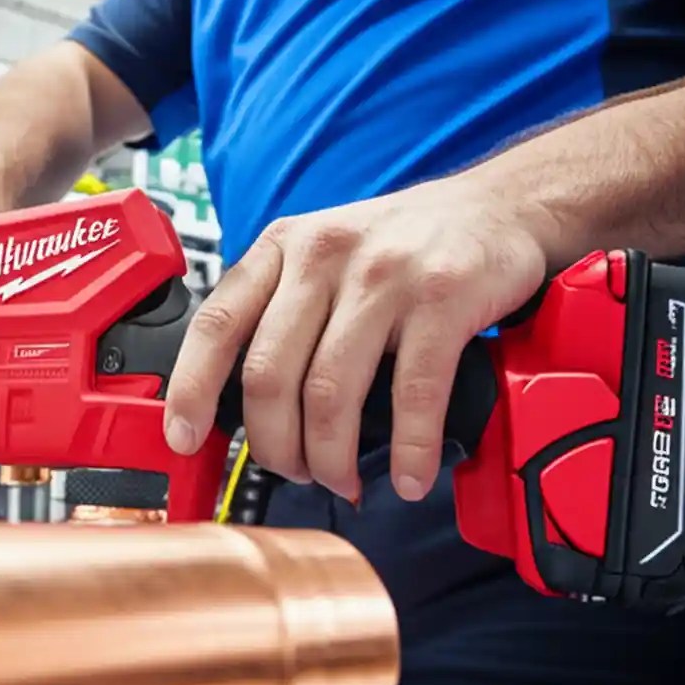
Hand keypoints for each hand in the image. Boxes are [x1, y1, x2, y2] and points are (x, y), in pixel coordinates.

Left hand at [162, 177, 553, 501]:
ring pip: (329, 391)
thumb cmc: (402, 245)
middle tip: (295, 471)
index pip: (216, 325)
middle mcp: (322, 256)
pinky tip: (409, 475)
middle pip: (269, 374)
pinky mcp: (442, 297)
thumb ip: (281, 311)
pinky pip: (412, 392)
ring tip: (344, 480)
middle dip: (275, 445)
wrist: (500, 205)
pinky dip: (409, 449)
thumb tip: (240, 402)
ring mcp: (383, 275)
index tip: (184, 439)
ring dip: (331, 456)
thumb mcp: (322, 255)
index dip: (191, 390)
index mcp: (282, 248)